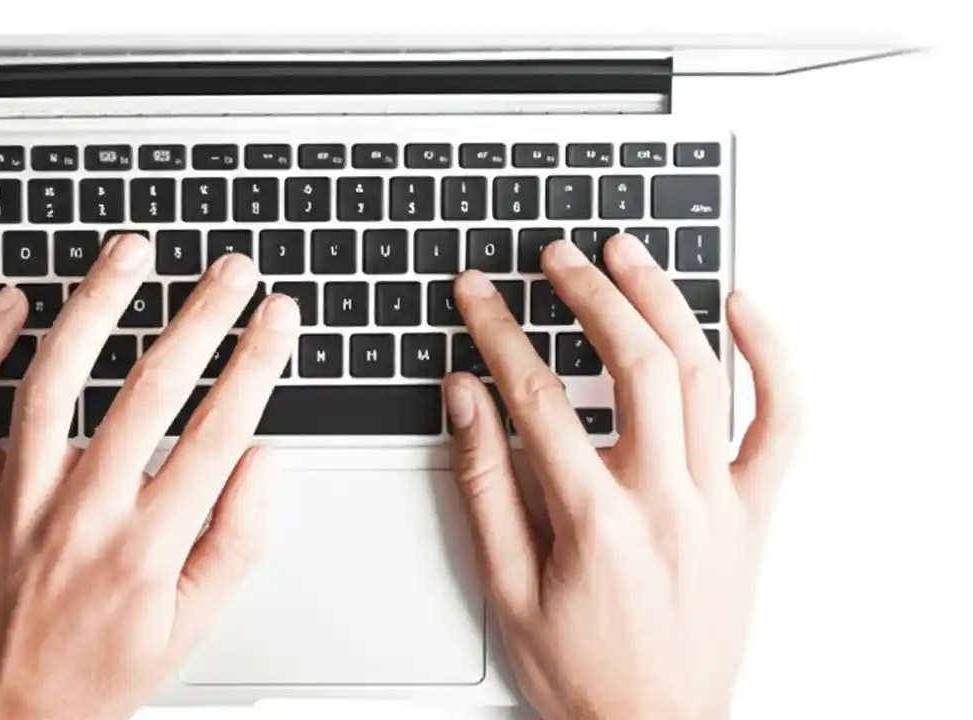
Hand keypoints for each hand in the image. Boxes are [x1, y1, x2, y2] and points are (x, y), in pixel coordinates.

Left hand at [0, 235, 298, 719]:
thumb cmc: (95, 675)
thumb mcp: (190, 629)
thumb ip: (235, 542)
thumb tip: (265, 463)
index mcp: (146, 548)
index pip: (218, 431)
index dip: (256, 362)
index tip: (276, 317)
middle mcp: (81, 512)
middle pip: (149, 389)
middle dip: (200, 317)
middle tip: (229, 271)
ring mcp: (16, 498)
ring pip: (54, 379)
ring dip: (97, 305)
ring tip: (131, 254)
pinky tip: (14, 303)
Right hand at [444, 234, 800, 719]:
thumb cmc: (580, 671)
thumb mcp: (506, 589)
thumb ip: (484, 486)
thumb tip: (467, 399)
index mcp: (597, 524)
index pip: (540, 397)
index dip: (500, 332)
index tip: (478, 293)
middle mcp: (667, 503)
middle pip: (633, 366)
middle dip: (588, 295)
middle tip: (556, 256)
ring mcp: (719, 503)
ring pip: (702, 376)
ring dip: (663, 302)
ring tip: (627, 255)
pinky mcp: (753, 512)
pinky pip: (782, 423)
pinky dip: (770, 358)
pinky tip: (742, 310)